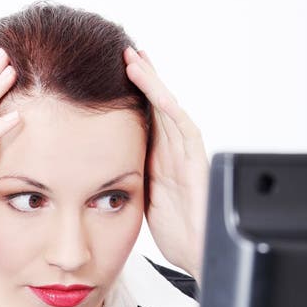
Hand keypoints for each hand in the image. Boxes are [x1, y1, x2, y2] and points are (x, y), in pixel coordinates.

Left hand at [124, 46, 208, 282]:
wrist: (201, 253)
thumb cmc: (179, 235)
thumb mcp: (146, 203)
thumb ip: (133, 182)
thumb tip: (105, 175)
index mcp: (159, 162)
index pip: (143, 121)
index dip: (128, 99)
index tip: (108, 78)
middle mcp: (173, 153)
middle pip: (156, 106)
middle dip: (141, 79)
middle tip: (123, 52)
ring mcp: (186, 154)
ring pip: (167, 108)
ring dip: (151, 82)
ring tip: (133, 58)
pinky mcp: (196, 160)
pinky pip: (181, 125)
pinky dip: (167, 105)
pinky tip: (153, 88)